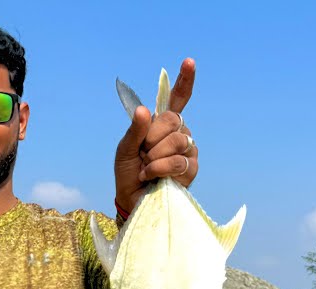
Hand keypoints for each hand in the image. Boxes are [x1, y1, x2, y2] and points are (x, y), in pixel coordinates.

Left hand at [113, 58, 197, 215]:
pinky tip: (152, 177)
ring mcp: (188, 151)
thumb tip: (143, 110)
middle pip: (173, 120)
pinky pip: (180, 162)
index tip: (189, 61)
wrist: (131, 201)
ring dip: (155, 157)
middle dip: (152, 137)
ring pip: (178, 141)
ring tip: (146, 169)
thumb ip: (134, 131)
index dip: (185, 80)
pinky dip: (160, 169)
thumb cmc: (127, 174)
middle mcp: (179, 134)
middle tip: (142, 153)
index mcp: (162, 125)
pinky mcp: (192, 171)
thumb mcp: (124, 150)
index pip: (178, 99)